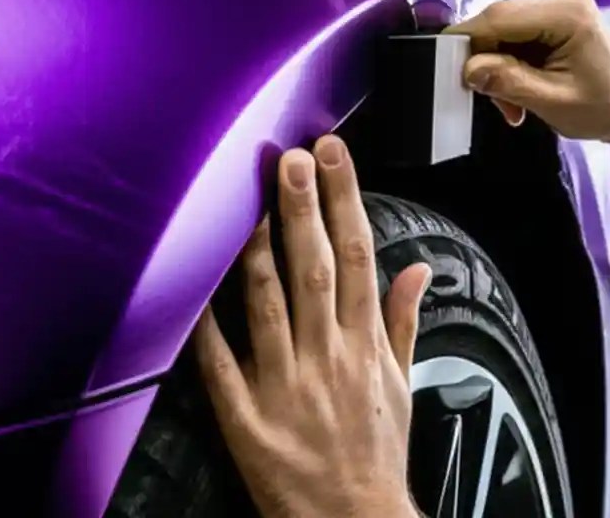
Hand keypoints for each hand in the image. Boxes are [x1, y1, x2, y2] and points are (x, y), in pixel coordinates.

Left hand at [194, 135, 431, 517]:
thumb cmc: (375, 451)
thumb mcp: (402, 384)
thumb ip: (401, 321)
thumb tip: (416, 270)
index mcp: (365, 346)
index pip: (359, 257)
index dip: (346, 202)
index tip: (334, 158)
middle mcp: (328, 359)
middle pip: (316, 270)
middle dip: (304, 209)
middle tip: (291, 158)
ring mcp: (285, 387)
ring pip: (267, 304)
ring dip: (257, 250)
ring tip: (247, 202)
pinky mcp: (246, 418)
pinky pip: (220, 363)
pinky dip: (207, 324)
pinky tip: (193, 285)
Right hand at [446, 0, 609, 144]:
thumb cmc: (603, 110)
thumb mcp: (552, 102)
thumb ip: (508, 82)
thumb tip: (467, 69)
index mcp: (567, 14)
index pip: (499, 17)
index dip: (467, 41)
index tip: (447, 70)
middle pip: (499, 21)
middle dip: (487, 61)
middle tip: (493, 102)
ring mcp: (560, 6)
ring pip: (504, 30)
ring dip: (499, 68)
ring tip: (512, 105)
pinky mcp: (556, 18)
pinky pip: (517, 35)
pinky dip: (511, 64)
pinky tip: (520, 90)